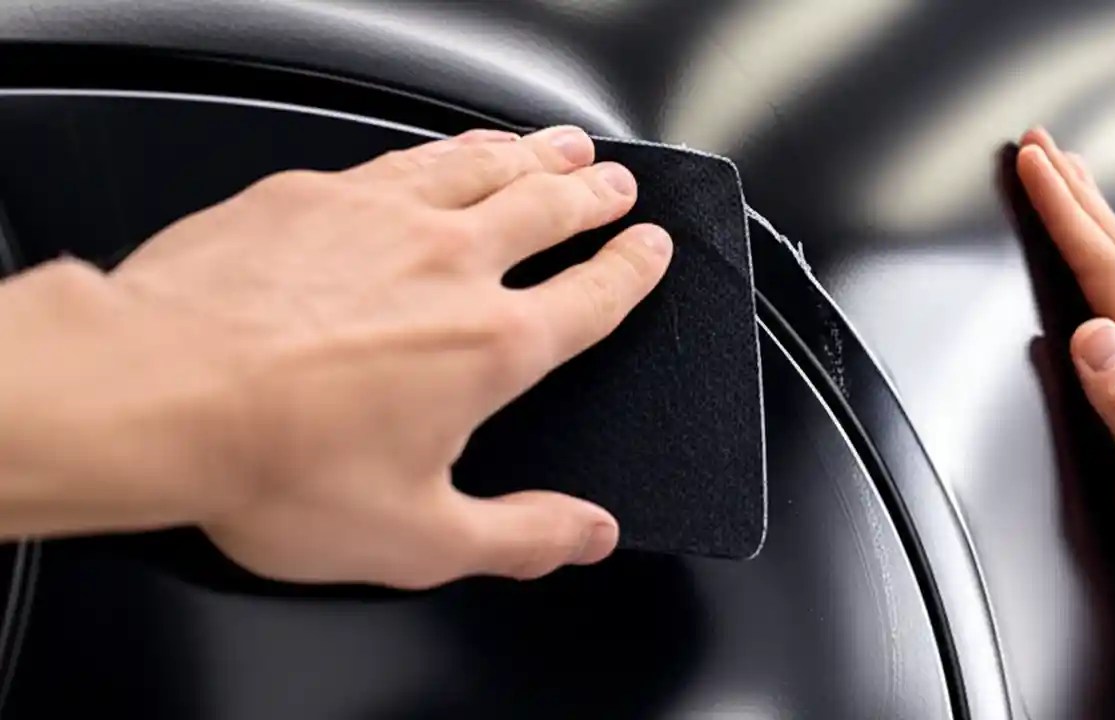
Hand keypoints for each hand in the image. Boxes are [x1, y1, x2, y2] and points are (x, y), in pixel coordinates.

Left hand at [0, 125, 672, 588]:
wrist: (154, 392)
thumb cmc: (275, 463)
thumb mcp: (417, 538)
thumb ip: (520, 536)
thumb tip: (588, 534)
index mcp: (490, 347)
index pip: (592, 295)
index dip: (632, 268)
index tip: (650, 247)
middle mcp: (450, 264)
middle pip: (549, 209)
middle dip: (593, 194)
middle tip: (616, 184)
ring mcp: (382, 215)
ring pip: (483, 165)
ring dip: (532, 154)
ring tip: (561, 145)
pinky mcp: (313, 193)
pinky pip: (404, 156)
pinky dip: (446, 147)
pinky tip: (446, 150)